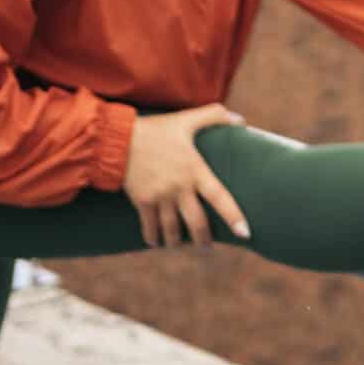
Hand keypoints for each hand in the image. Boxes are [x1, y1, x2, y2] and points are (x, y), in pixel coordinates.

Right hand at [120, 105, 250, 248]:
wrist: (118, 138)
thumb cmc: (155, 129)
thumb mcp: (186, 119)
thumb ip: (214, 116)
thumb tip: (241, 121)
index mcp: (194, 169)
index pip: (219, 196)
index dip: (233, 216)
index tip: (245, 233)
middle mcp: (179, 187)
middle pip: (197, 222)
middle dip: (203, 239)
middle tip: (206, 247)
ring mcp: (160, 196)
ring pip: (173, 229)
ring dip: (176, 242)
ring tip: (178, 246)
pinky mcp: (142, 201)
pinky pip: (150, 227)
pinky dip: (153, 238)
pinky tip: (156, 242)